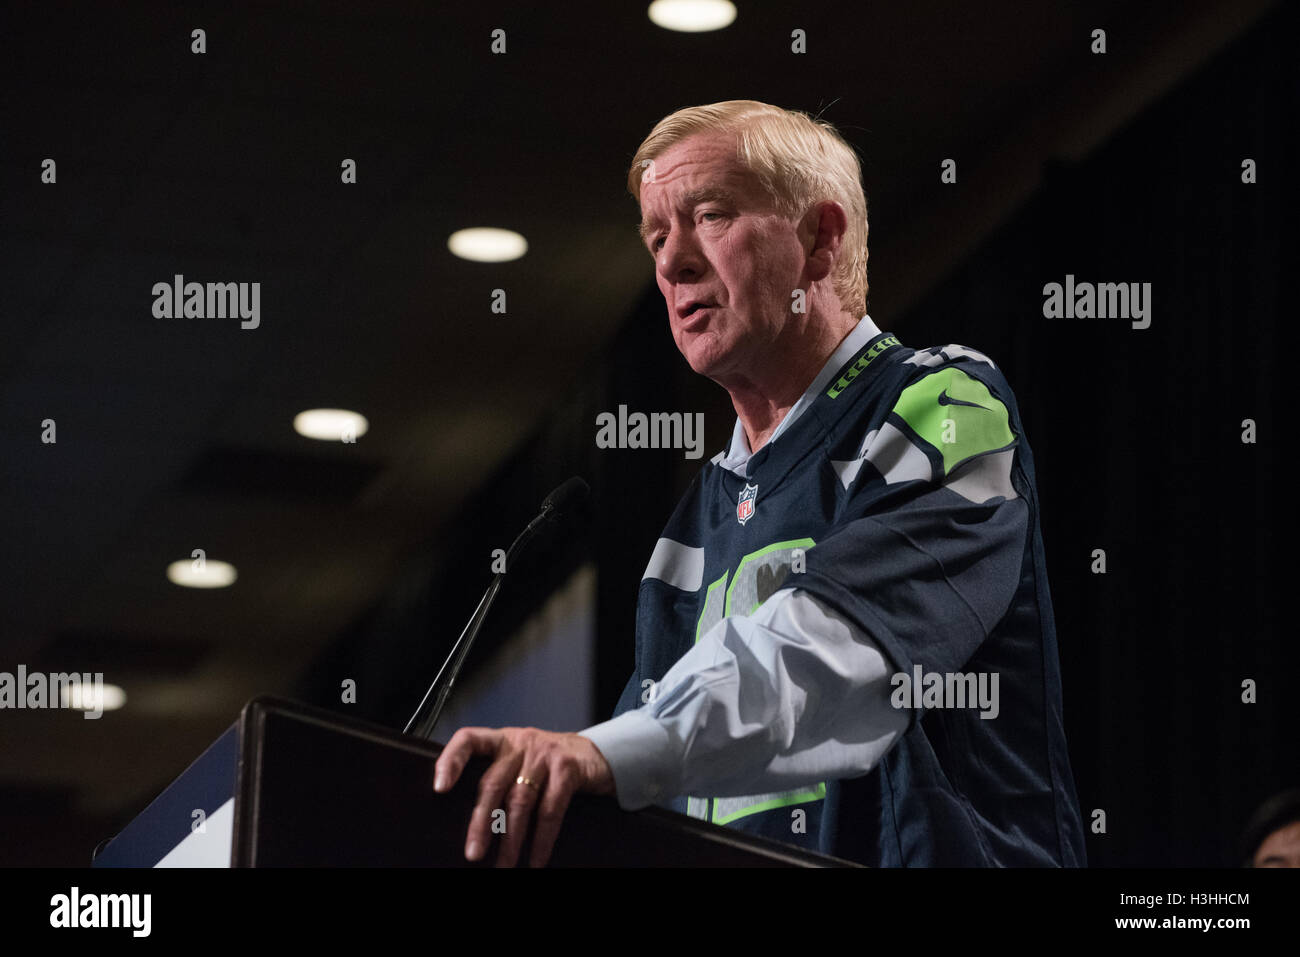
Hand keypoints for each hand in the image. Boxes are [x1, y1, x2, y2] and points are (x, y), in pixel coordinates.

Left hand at [432, 726, 614, 866]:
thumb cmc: (549, 765)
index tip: (439, 788)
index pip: (468, 740)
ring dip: (511, 839)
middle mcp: (520, 743)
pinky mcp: (568, 769)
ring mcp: (545, 755)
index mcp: (502, 741)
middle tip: (473, 854)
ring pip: (520, 801)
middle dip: (481, 823)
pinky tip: (536, 859)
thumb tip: (472, 825)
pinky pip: (550, 810)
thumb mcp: (521, 761)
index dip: (451, 761)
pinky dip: (542, 839)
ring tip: (504, 866)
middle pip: (493, 783)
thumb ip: (498, 777)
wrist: (599, 755)